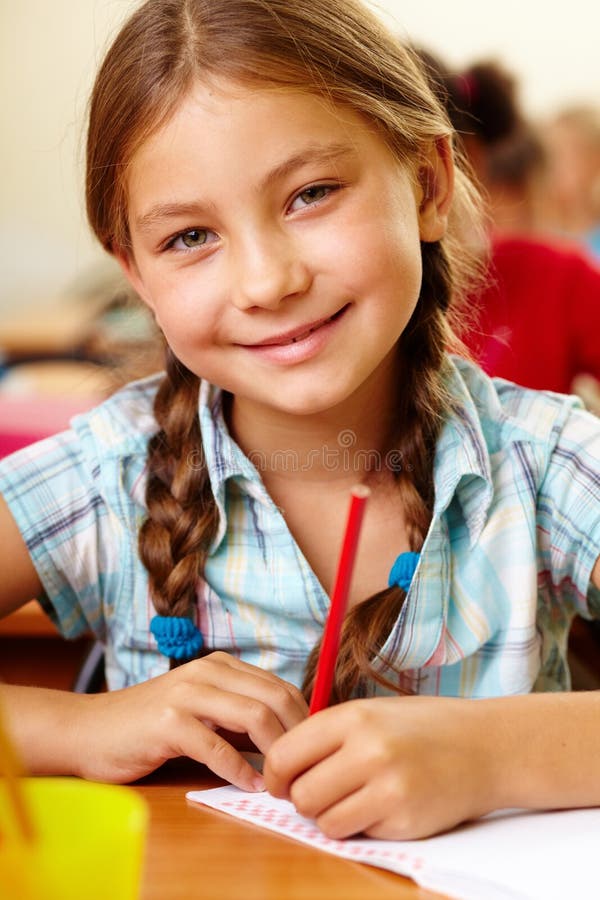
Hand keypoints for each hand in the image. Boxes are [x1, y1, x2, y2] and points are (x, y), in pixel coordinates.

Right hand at [75, 651, 306, 788]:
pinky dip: (240, 771)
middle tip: (304, 770)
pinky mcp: (168, 724)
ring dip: (276, 754)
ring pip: (254, 717)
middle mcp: (207, 671)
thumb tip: (290, 735)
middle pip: (275, 698)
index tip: (313, 752)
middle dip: (299, 736)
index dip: (305, 720)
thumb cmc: (148, 724)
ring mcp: (187, 695)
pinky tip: (250, 787)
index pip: (281, 686)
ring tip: (282, 782)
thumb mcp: (200, 707)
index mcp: (221, 665)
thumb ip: (238, 714)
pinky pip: (217, 749)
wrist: (89, 730)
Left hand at [264, 696, 498, 839]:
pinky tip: (382, 805)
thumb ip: (328, 735)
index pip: (284, 754)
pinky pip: (357, 834)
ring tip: (353, 797)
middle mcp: (368, 750)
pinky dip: (361, 825)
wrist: (486, 745)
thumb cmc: (423, 727)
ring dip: (330, 815)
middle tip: (317, 792)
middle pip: (301, 794)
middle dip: (301, 799)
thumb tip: (280, 769)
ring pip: (324, 822)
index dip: (274, 774)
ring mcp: (388, 788)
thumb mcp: (372, 711)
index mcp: (353, 717)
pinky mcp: (405, 820)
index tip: (280, 781)